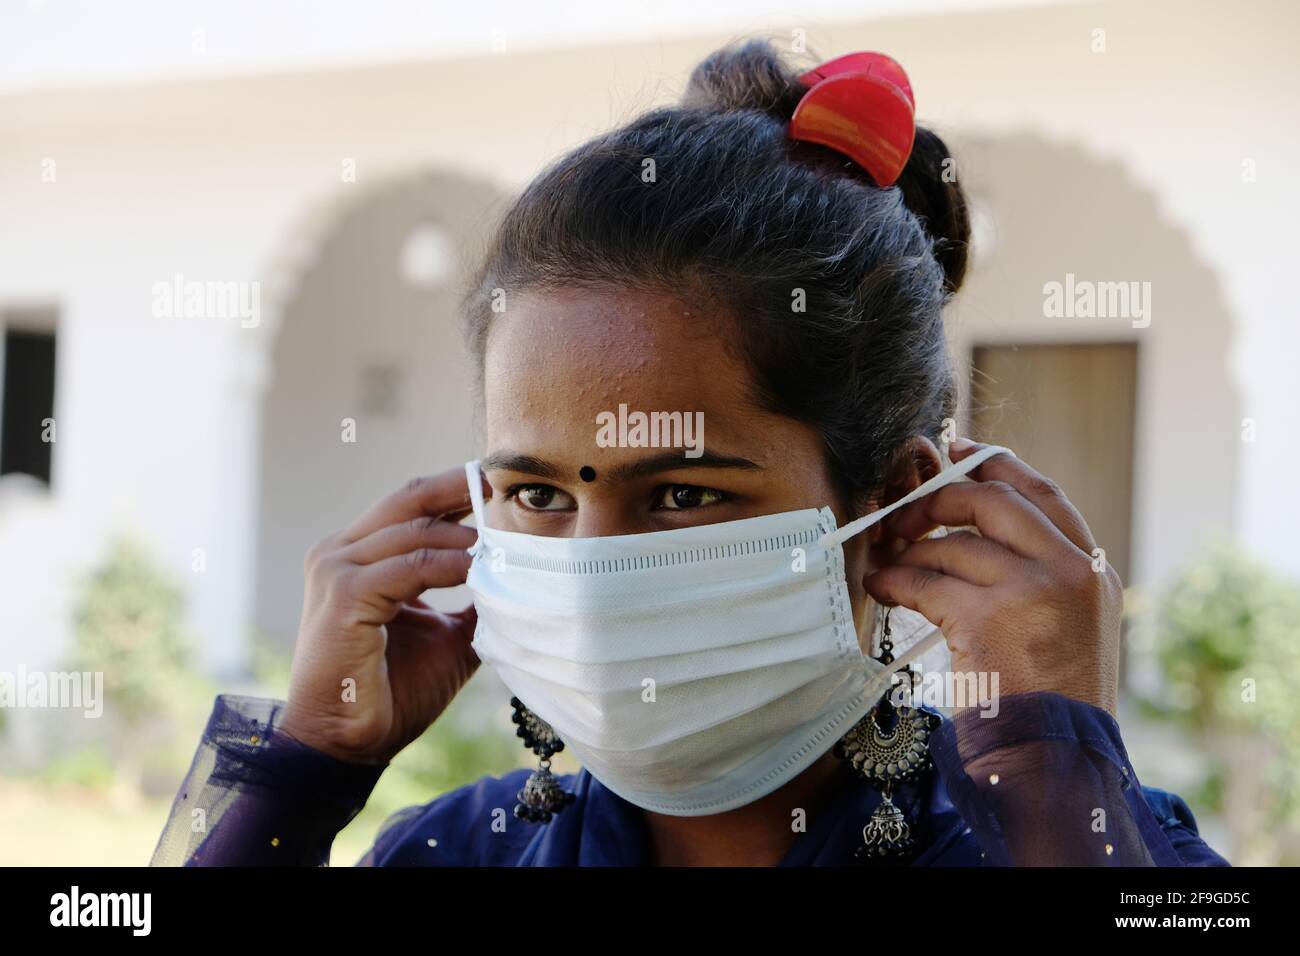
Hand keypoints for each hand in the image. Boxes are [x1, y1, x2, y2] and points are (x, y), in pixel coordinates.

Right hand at [280, 468, 482, 763]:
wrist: (345, 742)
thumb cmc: (392, 690)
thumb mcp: (448, 636)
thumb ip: (474, 603)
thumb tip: (520, 582)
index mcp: (359, 555)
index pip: (412, 505)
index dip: (457, 490)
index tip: (502, 484)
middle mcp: (341, 552)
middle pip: (409, 500)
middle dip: (460, 487)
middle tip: (505, 483)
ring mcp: (337, 570)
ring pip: (412, 531)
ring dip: (463, 534)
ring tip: (504, 539)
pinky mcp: (343, 596)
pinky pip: (407, 567)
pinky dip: (447, 564)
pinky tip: (478, 570)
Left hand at [863, 438, 1121, 713]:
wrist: (1058, 763)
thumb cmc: (1052, 702)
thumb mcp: (1068, 627)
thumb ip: (1037, 573)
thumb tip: (968, 528)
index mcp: (1092, 570)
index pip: (1043, 494)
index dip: (995, 465)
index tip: (958, 453)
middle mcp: (1070, 572)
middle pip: (992, 501)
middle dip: (937, 502)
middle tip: (904, 518)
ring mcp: (1031, 592)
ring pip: (951, 544)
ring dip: (907, 552)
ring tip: (886, 567)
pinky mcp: (988, 619)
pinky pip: (924, 581)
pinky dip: (894, 581)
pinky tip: (881, 588)